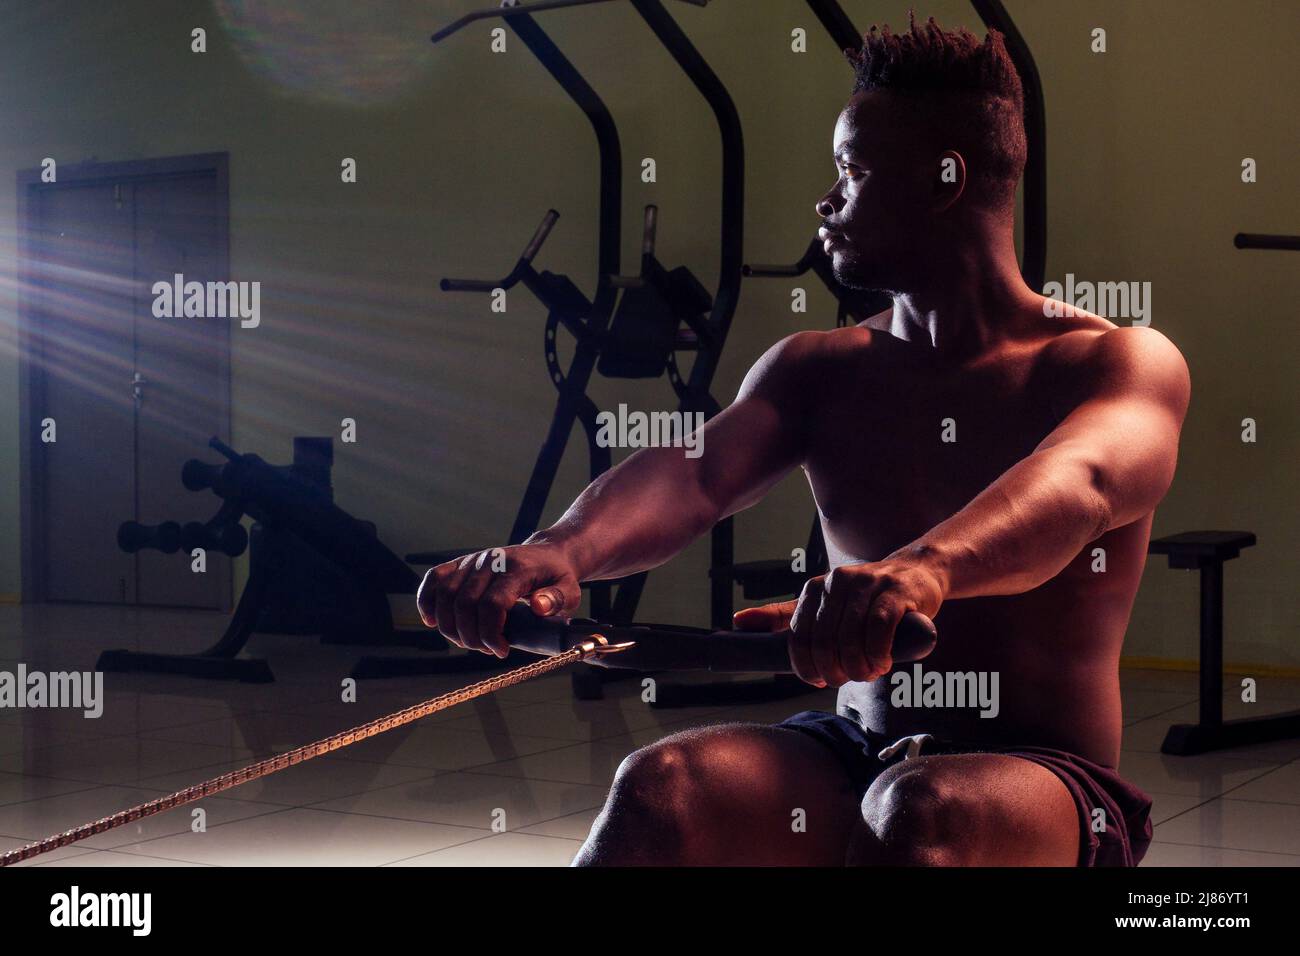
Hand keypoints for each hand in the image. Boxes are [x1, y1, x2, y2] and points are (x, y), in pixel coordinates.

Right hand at [415, 542, 581, 657]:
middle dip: (471, 636)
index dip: (491, 633)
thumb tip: (539, 607)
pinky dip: (427, 601)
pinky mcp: (461, 562)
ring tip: (469, 641)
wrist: (548, 554)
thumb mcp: (570, 591)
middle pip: (465, 603)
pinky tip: (433, 621)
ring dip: (451, 627)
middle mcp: (490, 561)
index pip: (492, 604)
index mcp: (516, 568)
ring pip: (446, 595)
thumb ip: (557, 600)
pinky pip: (435, 579)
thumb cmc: (557, 577)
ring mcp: (473, 560)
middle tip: (486, 649)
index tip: (501, 650)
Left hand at [735, 554, 945, 687]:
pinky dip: (878, 654)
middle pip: (823, 642)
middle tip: (847, 679)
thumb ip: (783, 616)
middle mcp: (837, 582)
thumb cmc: (864, 599)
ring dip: (858, 666)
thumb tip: (737, 622)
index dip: (805, 667)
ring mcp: (867, 584)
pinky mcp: (894, 592)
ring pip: (850, 638)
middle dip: (833, 671)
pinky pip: (879, 629)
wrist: (915, 575)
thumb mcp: (821, 605)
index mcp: (814, 588)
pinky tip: (882, 663)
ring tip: (867, 673)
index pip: (798, 637)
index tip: (818, 680)